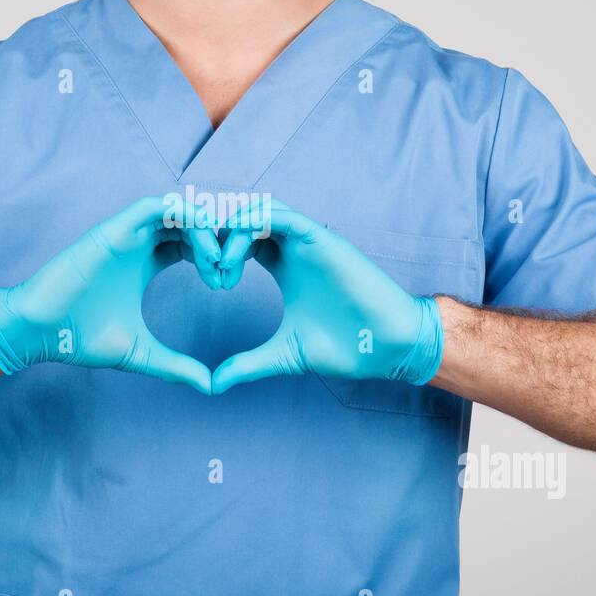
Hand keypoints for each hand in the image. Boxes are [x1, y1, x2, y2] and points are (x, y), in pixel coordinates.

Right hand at [0, 197, 221, 393]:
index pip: (189, 243)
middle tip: (228, 270)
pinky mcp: (113, 230)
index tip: (226, 281)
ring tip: (217, 260)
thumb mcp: (141, 352)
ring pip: (176, 210)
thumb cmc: (81, 336)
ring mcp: (126, 234)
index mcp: (145, 263)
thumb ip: (176, 365)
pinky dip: (182, 213)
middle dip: (214, 240)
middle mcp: (137, 243)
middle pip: (188, 223)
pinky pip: (154, 206)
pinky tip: (201, 238)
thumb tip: (209, 386)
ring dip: (203, 227)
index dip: (213, 255)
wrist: (40, 330)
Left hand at [210, 202, 443, 393]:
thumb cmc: (346, 346)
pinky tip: (236, 255)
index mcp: (284, 265)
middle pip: (246, 217)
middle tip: (207, 269)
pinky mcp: (322, 240)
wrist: (387, 347)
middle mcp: (295, 247)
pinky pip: (283, 217)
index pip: (242, 239)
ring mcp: (309, 242)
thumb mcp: (283, 354)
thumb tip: (216, 384)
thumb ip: (248, 363)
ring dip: (232, 230)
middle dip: (218, 236)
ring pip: (260, 210)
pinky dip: (254, 224)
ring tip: (220, 264)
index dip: (218, 250)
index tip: (208, 279)